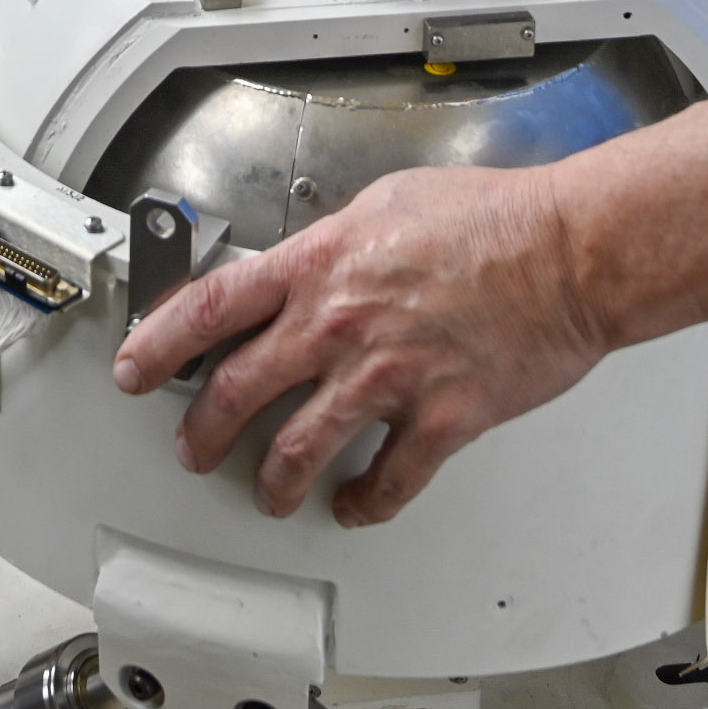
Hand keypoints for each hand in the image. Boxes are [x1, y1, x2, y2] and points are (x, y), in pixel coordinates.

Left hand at [113, 162, 610, 524]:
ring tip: (267, 494)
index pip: (210, 307)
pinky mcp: (439, 420)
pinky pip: (386, 482)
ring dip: (272, 482)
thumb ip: (333, 244)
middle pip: (237, 391)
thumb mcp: (386, 204)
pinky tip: (352, 504)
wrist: (570, 251)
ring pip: (297, 450)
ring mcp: (386, 378)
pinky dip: (363, 502)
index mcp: (320, 264)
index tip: (136, 368)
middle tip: (191, 447)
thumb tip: (306, 265)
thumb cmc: (494, 218)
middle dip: (202, 430)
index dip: (159, 343)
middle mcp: (340, 324)